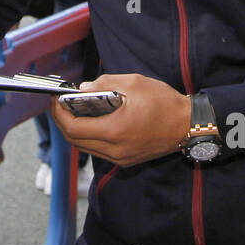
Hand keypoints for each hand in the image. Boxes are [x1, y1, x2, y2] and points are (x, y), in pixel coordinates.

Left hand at [49, 73, 191, 166]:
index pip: (73, 128)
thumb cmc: (164, 102)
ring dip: (74, 131)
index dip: (59, 114)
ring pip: (85, 147)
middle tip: (60, 104)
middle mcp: (115, 150)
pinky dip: (89, 136)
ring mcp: (120, 158)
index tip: (55, 99)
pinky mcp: (126, 160)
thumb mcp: (134, 83)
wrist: (189, 125)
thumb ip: (105, 83)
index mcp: (114, 130)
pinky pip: (98, 151)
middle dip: (62, 122)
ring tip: (74, 111)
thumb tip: (83, 89)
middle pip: (74, 141)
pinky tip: (92, 121)